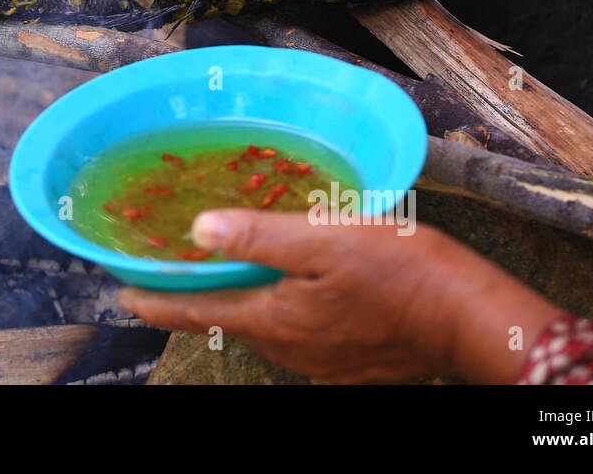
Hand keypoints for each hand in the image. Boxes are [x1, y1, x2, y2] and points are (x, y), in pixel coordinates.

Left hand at [118, 209, 563, 383]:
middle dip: (197, 294)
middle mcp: (288, 349)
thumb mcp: (325, 239)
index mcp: (273, 319)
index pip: (195, 312)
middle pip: (226, 318)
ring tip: (227, 268)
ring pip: (263, 325)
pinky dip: (280, 307)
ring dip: (240, 298)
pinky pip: (297, 332)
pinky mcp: (348, 360)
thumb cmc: (402, 272)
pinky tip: (291, 284)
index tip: (122, 292)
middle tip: (174, 266)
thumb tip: (198, 231)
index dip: (155, 300)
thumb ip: (259, 236)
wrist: (470, 320)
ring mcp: (319, 360)